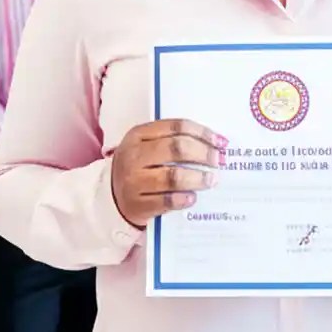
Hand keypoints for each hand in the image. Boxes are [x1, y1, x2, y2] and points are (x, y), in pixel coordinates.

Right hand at [110, 118, 225, 227]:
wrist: (111, 197)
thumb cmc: (138, 168)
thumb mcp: (147, 147)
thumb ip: (172, 141)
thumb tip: (213, 144)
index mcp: (138, 135)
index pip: (176, 127)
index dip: (202, 133)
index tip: (220, 142)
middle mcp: (134, 156)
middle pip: (177, 148)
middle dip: (204, 154)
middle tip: (218, 160)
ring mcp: (133, 181)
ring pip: (173, 176)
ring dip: (198, 178)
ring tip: (211, 180)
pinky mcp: (137, 205)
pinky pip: (167, 201)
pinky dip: (184, 199)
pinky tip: (193, 197)